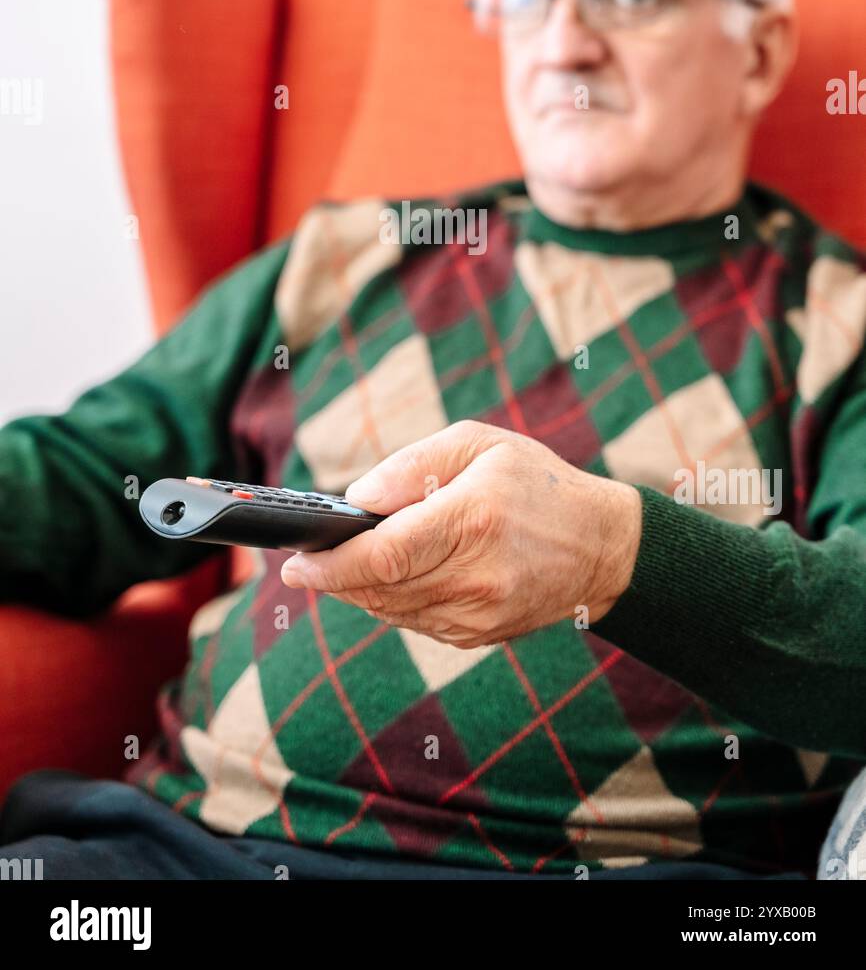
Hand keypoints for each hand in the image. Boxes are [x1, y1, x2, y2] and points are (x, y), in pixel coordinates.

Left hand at [280, 419, 642, 647]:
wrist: (603, 547)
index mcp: (472, 520)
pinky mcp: (479, 636)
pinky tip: (390, 578)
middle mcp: (475, 577)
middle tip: (303, 563)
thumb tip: (356, 501)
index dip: (329, 563)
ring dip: (358, 590)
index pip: (382, 554)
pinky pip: (414, 622)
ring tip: (344, 564)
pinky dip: (391, 602)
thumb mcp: (479, 444)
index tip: (293, 563)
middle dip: (332, 577)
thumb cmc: (536, 483)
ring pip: (390, 611)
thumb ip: (411, 466)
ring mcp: (478, 615)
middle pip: (377, 589)